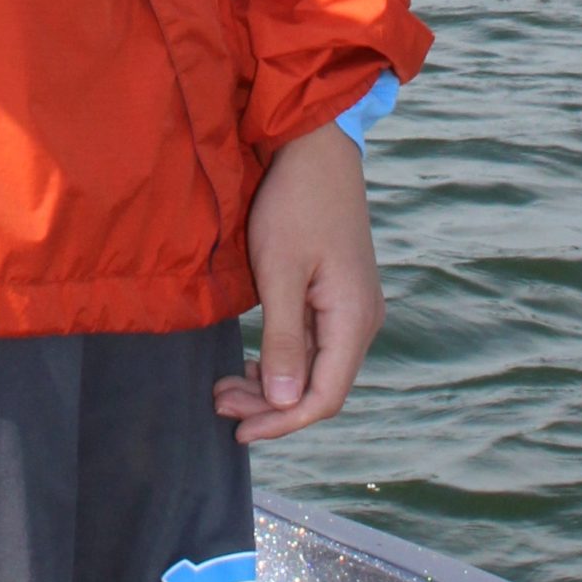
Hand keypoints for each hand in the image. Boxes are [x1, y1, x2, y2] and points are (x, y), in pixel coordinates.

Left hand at [212, 121, 383, 444]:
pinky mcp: (338, 295)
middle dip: (270, 407)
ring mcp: (352, 308)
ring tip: (226, 390)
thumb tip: (284, 402)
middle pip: (320, 388)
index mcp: (352, 320)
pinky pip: (314, 345)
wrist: (317, 150)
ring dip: (272, 385)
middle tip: (220, 407)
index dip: (282, 422)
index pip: (323, 397)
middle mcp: (362, 321)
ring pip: (315, 368)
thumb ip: (283, 340)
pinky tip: (251, 364)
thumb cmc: (294, 204)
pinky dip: (281, 360)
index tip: (239, 431)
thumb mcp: (279, 272)